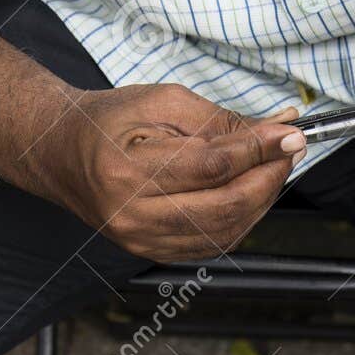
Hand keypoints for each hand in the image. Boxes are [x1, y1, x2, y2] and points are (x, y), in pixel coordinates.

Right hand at [40, 84, 303, 261]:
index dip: (258, 151)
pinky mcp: (153, 253)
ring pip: (225, 231)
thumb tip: (276, 132)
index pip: (211, 166)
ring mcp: (142, 241)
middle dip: (267, 178)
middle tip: (289, 151)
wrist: (62, 155)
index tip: (291, 134)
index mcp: (126, 171)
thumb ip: (220, 120)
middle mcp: (132, 215)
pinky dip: (241, 218)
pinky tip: (250, 192)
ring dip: (260, 200)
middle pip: (224, 207)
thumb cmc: (109, 122)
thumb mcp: (162, 102)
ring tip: (272, 167)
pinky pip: (213, 244)